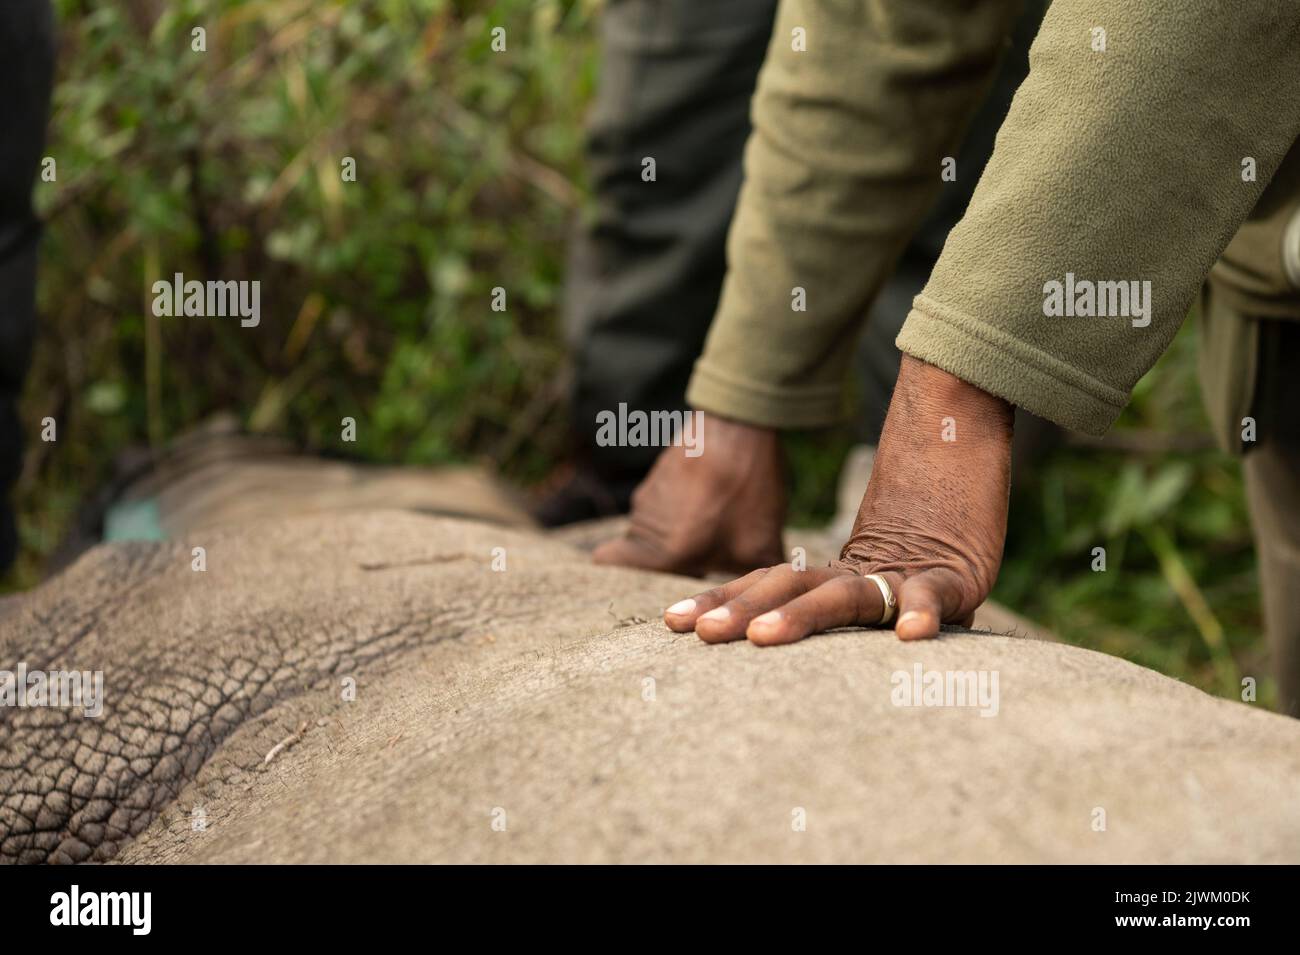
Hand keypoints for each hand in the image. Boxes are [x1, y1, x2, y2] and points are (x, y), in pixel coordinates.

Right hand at [592, 411, 785, 576]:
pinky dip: (688, 505)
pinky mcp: (660, 473)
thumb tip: (758, 603)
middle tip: (704, 560)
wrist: (739, 423)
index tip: (662, 581)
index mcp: (661, 552)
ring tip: (722, 524)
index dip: (625, 579)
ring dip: (681, 531)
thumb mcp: (762, 546)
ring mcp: (649, 495)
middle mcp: (643, 525)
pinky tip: (722, 498)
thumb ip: (750, 584)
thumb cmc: (746, 490)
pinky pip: (668, 501)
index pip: (607, 567)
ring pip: (655, 527)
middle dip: (667, 562)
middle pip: (639, 555)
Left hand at [663, 355, 1013, 643]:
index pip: (762, 586)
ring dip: (801, 616)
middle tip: (700, 633)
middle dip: (740, 610)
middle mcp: (856, 573)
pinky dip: (924, 610)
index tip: (670, 623)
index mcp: (827, 576)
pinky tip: (911, 633)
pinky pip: (937, 595)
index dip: (718, 602)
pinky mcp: (955, 577)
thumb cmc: (915, 540)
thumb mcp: (859, 576)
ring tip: (763, 638)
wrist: (958, 448)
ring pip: (843, 594)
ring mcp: (903, 574)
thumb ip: (818, 596)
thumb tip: (750, 623)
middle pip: (789, 588)